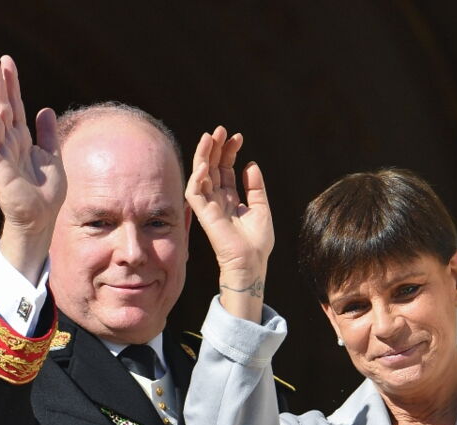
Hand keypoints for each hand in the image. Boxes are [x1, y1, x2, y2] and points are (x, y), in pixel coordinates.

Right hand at [0, 54, 65, 282]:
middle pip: (2, 108)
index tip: (5, 61)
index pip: (15, 105)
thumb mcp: (53, 156)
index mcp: (22, 139)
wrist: (42, 219)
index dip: (11, 84)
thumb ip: (47, 133)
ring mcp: (2, 157)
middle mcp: (9, 144)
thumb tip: (45, 109)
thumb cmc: (46, 193)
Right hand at [185, 126, 272, 321]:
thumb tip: (250, 165)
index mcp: (230, 199)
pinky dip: (197, 178)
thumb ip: (255, 187)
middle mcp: (217, 200)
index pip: (225, 170)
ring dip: (203, 156)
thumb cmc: (257, 242)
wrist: (252, 262)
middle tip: (221, 129)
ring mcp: (209, 207)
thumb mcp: (261, 208)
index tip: (238, 137)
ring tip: (210, 137)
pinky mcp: (203, 215)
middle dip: (215, 148)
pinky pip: (194, 193)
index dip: (229, 152)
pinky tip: (204, 163)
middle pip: (212, 168)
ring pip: (200, 176)